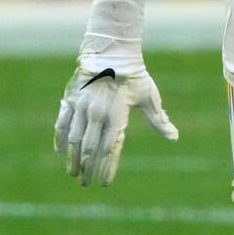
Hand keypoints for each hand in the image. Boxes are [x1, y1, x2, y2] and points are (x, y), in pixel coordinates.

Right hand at [54, 0, 177, 186]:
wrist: (111, 50)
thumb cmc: (134, 75)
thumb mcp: (149, 97)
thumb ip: (159, 119)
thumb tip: (174, 136)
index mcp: (117, 116)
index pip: (111, 148)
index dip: (107, 167)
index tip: (105, 183)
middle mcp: (97, 114)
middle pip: (91, 148)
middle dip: (88, 168)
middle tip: (86, 184)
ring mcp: (82, 107)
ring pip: (74, 139)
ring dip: (73, 159)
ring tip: (73, 174)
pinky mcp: (70, 100)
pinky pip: (62, 123)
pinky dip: (60, 138)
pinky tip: (60, 152)